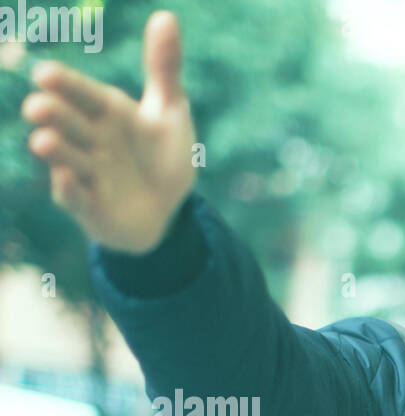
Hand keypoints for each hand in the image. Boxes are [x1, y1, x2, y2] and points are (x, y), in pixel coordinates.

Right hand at [21, 10, 196, 252]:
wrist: (170, 212)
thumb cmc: (162, 157)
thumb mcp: (170, 112)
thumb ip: (164, 69)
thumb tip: (167, 16)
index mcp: (105, 112)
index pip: (81, 92)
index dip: (65, 85)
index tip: (46, 74)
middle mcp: (89, 139)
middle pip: (66, 123)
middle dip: (52, 114)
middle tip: (38, 107)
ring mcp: (88, 173)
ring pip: (66, 159)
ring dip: (55, 150)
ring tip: (44, 140)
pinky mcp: (91, 207)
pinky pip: (77, 198)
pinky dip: (71, 190)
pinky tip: (67, 179)